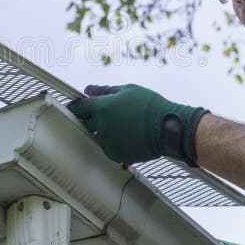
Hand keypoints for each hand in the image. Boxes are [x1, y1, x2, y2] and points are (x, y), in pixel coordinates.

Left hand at [66, 84, 206, 164]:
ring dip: (103, 131)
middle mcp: (102, 126)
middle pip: (86, 123)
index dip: (76, 107)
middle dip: (91, 118)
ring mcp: (108, 142)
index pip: (79, 108)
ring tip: (122, 125)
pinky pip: (108, 148)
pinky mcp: (117, 154)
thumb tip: (89, 89)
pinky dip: (113, 142)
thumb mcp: (128, 90)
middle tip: (105, 114)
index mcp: (102, 108)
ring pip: (97, 136)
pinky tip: (126, 135)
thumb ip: (105, 91)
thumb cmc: (150, 105)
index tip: (75, 107)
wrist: (169, 128)